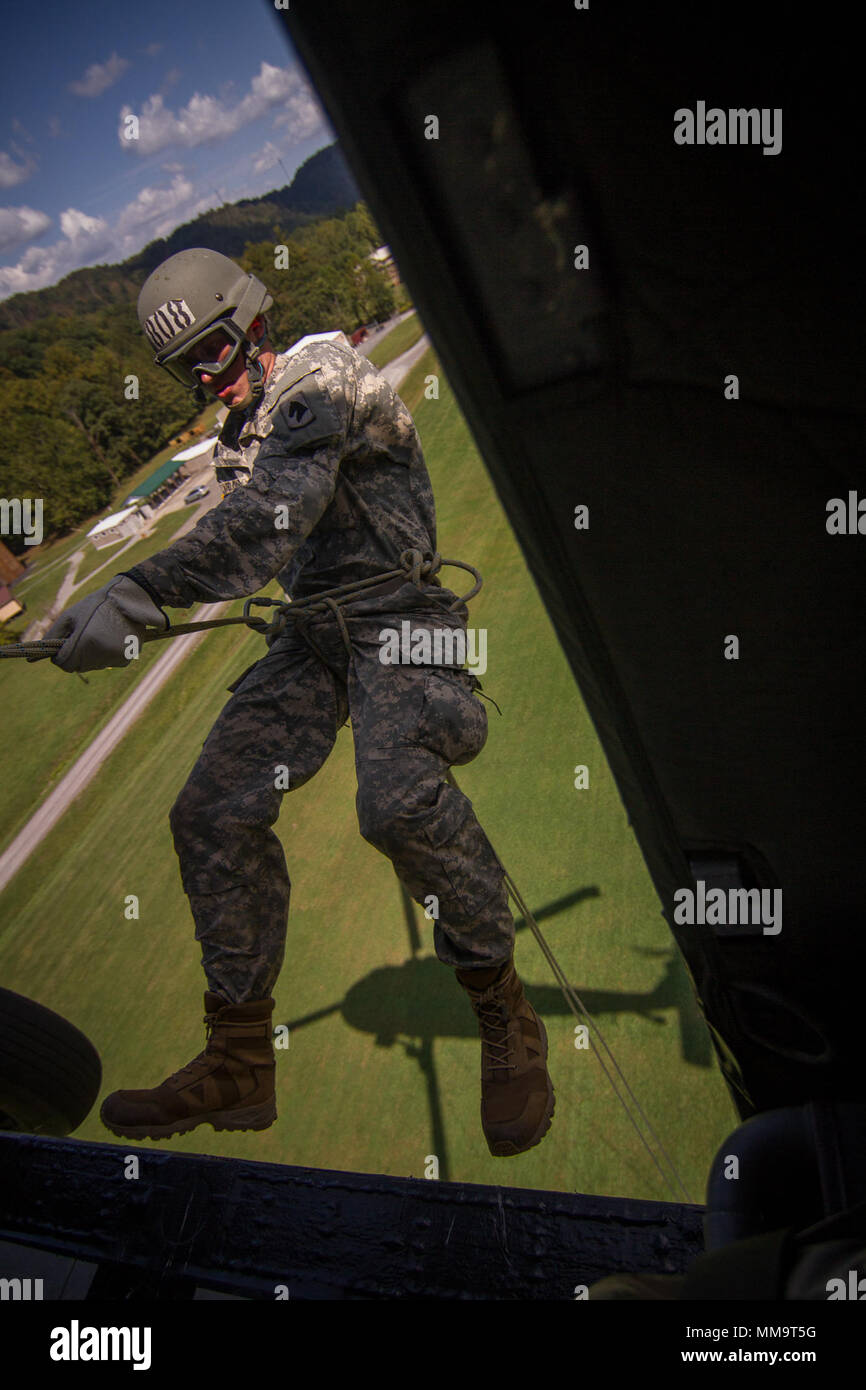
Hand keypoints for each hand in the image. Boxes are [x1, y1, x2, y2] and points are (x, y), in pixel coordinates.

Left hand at [45, 575, 168, 672]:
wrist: (129, 600)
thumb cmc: (96, 605)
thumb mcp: (71, 615)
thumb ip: (54, 635)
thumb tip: (36, 655)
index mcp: (84, 642)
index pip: (64, 663)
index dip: (60, 656)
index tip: (65, 644)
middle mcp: (100, 654)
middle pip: (78, 666)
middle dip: (76, 655)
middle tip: (84, 635)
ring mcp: (114, 658)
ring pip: (93, 665)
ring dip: (91, 655)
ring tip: (99, 634)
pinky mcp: (125, 660)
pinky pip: (107, 663)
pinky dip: (105, 655)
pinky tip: (110, 638)